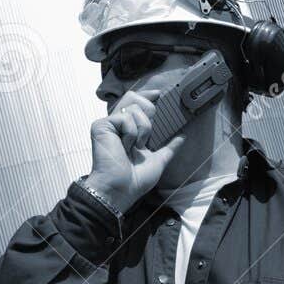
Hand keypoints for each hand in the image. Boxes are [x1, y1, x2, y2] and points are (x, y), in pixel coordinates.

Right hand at [85, 90, 184, 212]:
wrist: (122, 188)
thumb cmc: (135, 179)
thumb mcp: (158, 160)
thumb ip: (169, 147)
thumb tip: (182, 137)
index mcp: (128, 130)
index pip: (136, 104)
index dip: (147, 96)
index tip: (159, 94)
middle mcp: (117, 124)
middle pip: (133, 97)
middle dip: (148, 112)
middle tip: (147, 135)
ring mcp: (108, 124)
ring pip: (134, 108)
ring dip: (143, 130)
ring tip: (135, 146)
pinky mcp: (101, 125)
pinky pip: (125, 117)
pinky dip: (132, 134)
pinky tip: (126, 146)